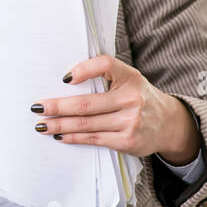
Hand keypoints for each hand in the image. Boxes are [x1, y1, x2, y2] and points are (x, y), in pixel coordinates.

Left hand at [31, 54, 200, 163]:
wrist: (169, 124)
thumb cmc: (140, 98)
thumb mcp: (130, 79)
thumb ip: (105, 76)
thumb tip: (67, 80)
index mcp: (130, 77)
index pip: (106, 65)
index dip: (84, 70)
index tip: (64, 78)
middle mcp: (132, 98)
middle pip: (87, 103)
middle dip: (58, 106)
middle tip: (38, 107)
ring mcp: (130, 121)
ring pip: (86, 124)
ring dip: (60, 125)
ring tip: (42, 124)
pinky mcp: (126, 141)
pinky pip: (93, 138)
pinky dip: (73, 137)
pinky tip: (59, 134)